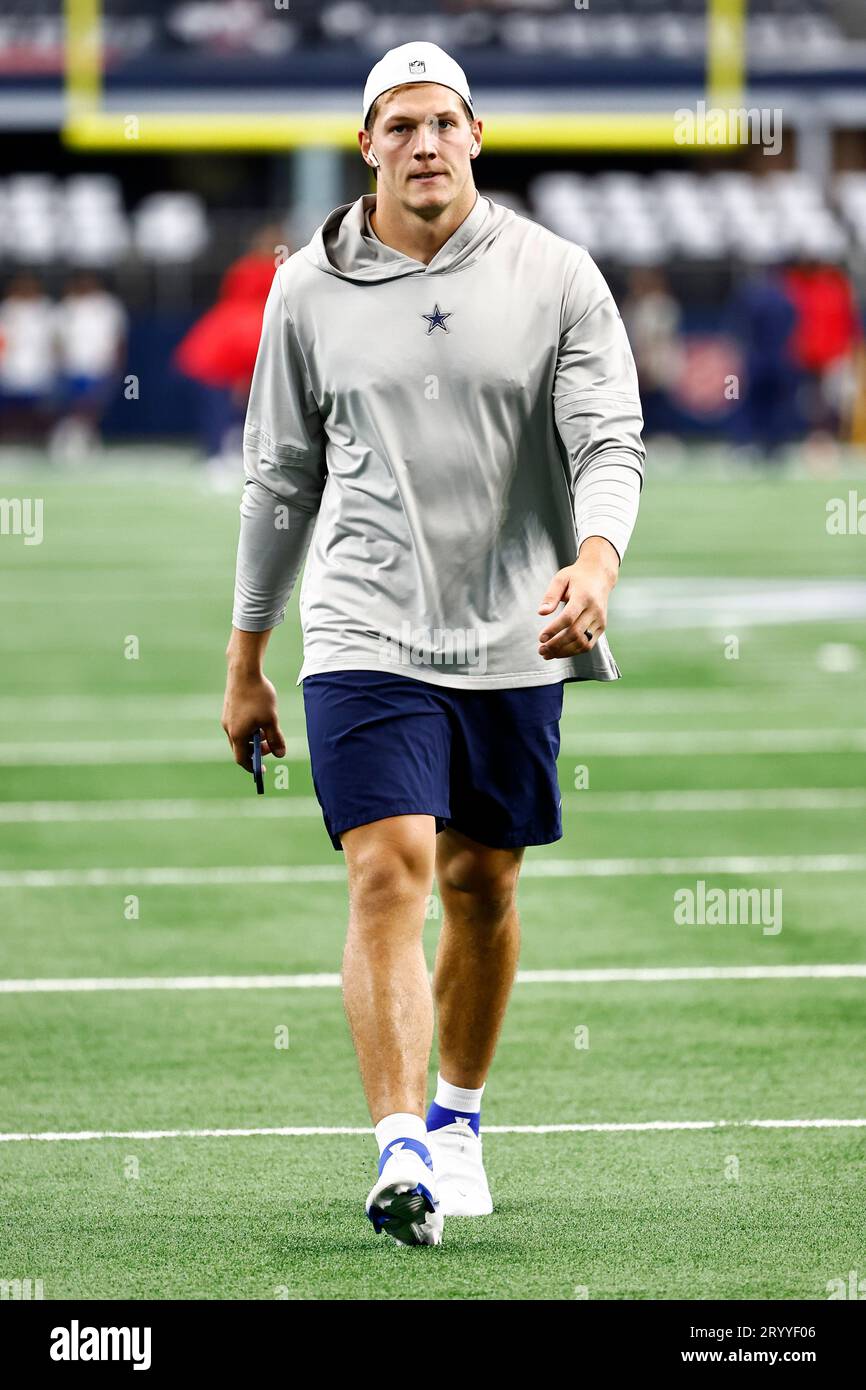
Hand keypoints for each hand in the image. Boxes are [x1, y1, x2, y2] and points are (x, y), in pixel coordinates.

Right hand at [221, 667, 285, 771]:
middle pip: (241, 748)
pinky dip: (249, 727)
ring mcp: (227, 718)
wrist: (243, 672)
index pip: (242, 759)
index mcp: (237, 734)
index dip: (253, 766)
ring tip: (267, 726)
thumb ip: (275, 739)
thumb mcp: (271, 719)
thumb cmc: (258, 696)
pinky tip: (260, 714)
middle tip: (271, 744)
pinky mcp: (228, 709)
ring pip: (240, 735)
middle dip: (256, 750)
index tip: (263, 769)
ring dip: (254, 737)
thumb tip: (281, 754)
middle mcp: (228, 728)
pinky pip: (238, 725)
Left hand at [537, 537, 619, 659]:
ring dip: (564, 652)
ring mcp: (600, 620)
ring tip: (547, 654)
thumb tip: (541, 612)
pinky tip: (559, 652)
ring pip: (583, 643)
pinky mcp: (602, 627)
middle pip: (575, 633)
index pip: (569, 617)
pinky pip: (588, 644)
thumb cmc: (577, 577)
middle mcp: (595, 610)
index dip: (554, 629)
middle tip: (541, 650)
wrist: (600, 576)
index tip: (541, 637)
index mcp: (584, 596)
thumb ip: (551, 595)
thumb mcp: (561, 579)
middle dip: (556, 645)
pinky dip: (573, 652)